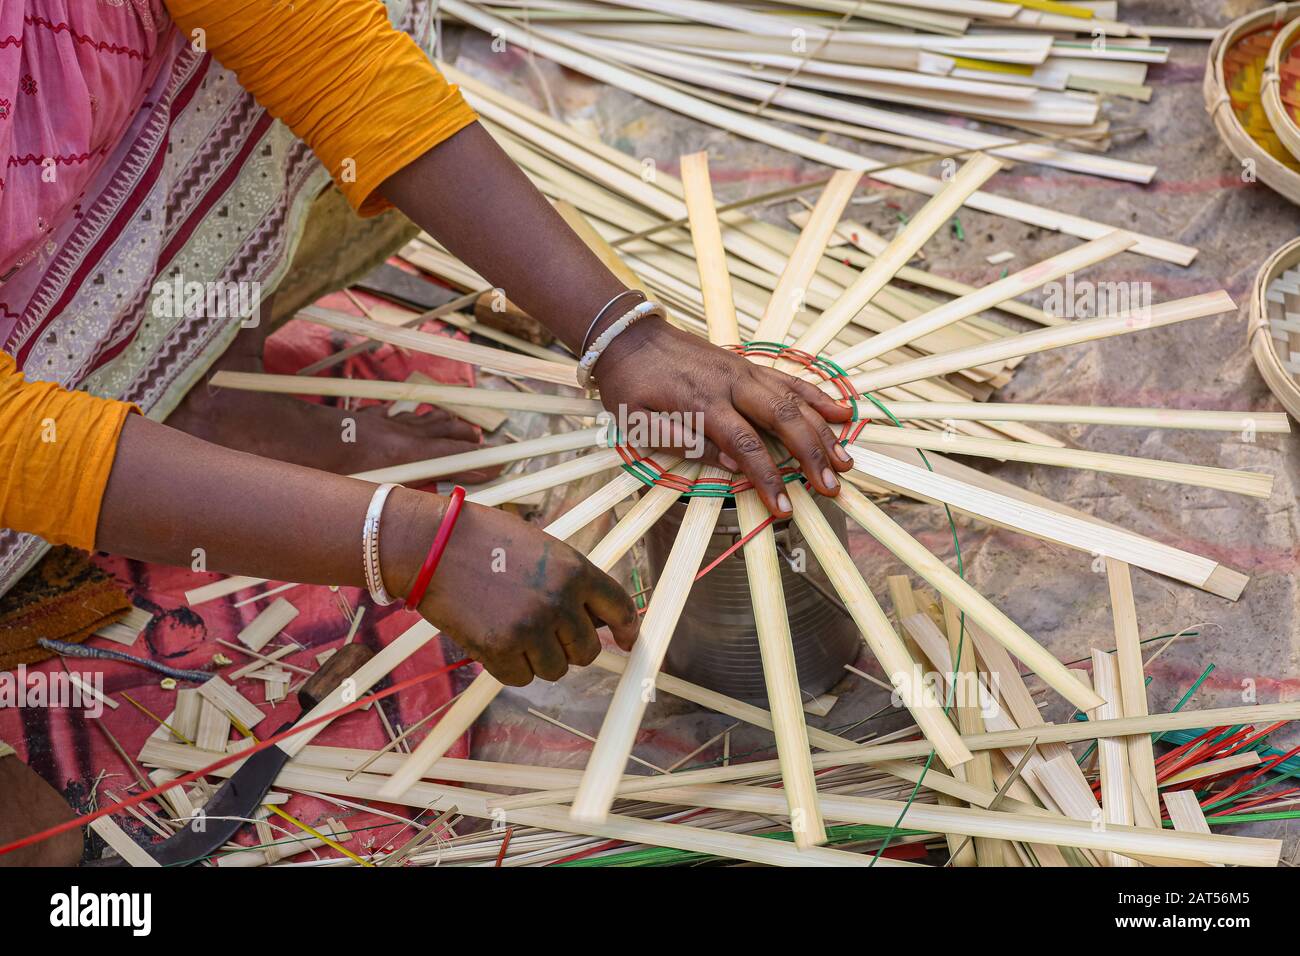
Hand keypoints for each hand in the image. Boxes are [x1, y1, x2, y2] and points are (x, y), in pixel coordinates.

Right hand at [411, 501, 638, 685]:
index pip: (619, 608)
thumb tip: (592, 619)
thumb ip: (570, 580)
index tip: (627, 640)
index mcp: (575, 569)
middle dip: (571, 647)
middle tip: (546, 633)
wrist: (431, 545)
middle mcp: (559, 601)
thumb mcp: (542, 548)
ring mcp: (530, 628)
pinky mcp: (500, 650)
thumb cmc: (485, 540)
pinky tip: (495, 642)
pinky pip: (521, 679)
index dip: (627, 629)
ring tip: (514, 632)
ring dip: (540, 659)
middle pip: (587, 651)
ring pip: (556, 669)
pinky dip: (511, 668)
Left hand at [593, 316, 854, 516]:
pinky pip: (790, 381)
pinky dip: (818, 397)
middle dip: (812, 455)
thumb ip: (684, 443)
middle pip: (783, 420)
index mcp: (702, 404)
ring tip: (845, 460)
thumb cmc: (630, 384)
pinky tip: (842, 413)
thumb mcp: (639, 423)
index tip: (785, 508)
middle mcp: (731, 385)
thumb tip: (731, 464)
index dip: (768, 480)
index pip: (745, 447)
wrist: (629, 336)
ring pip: (794, 400)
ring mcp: (744, 372)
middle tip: (832, 485)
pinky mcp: (749, 366)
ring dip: (823, 431)